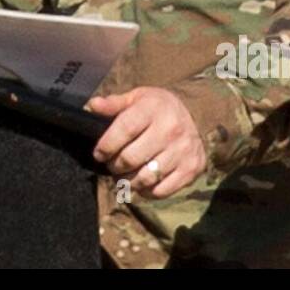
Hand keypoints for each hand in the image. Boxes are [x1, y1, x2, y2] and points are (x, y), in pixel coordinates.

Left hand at [86, 87, 206, 197]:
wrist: (196, 115)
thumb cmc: (157, 108)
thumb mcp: (136, 98)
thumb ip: (114, 104)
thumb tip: (92, 105)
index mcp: (153, 108)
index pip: (124, 129)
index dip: (106, 145)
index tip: (99, 154)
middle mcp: (171, 129)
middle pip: (131, 158)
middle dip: (115, 166)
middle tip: (112, 165)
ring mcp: (183, 151)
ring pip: (145, 178)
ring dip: (128, 182)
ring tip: (123, 176)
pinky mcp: (191, 169)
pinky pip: (161, 190)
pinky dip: (146, 191)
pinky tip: (141, 183)